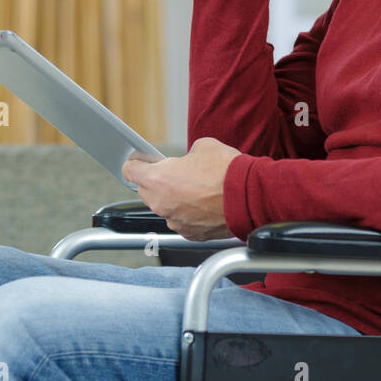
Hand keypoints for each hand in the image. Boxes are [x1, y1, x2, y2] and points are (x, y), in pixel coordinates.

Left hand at [121, 137, 241, 240]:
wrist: (250, 196)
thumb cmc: (227, 171)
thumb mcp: (204, 146)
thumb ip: (186, 155)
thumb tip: (188, 161)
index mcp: (158, 179)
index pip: (130, 171)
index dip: (136, 163)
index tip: (141, 160)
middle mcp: (161, 204)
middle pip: (146, 191)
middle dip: (158, 181)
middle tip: (177, 173)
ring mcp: (175, 222)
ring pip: (166, 208)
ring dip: (175, 199)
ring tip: (198, 189)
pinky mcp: (190, 234)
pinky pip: (182, 221)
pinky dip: (190, 213)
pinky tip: (206, 204)